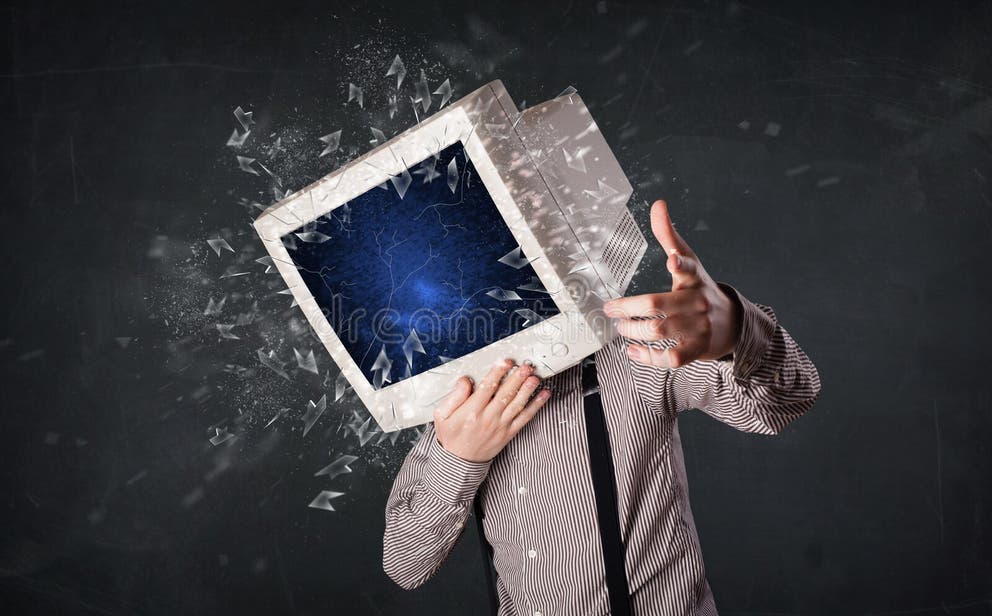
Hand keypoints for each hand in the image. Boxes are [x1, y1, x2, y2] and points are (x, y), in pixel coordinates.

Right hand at [433, 359, 550, 462]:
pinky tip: (544, 395)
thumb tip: (465, 381)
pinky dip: (536, 406)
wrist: (459, 462)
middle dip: (517, 378)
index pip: (487, 387)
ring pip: (517, 404)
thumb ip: (453, 396)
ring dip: (528, 390)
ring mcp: (500, 426)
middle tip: (525, 366)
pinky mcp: (509, 433)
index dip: (497, 373)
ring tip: (535, 377)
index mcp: (471, 411)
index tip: (505, 362)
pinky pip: (525, 418)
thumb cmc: (451, 437)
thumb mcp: (442, 416)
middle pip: (505, 394)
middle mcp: (488, 418)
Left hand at [603, 200, 741, 368]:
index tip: (672, 260)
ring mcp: (698, 328)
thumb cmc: (701, 289)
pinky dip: (648, 357)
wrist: (732, 323)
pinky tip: (633, 352)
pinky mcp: (696, 350)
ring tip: (621, 328)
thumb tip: (658, 205)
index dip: (680, 263)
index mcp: (693, 278)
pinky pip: (670, 358)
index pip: (688, 267)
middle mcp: (696, 302)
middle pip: (657, 305)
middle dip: (628, 309)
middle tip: (612, 310)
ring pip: (659, 331)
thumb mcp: (690, 260)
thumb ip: (669, 235)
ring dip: (633, 331)